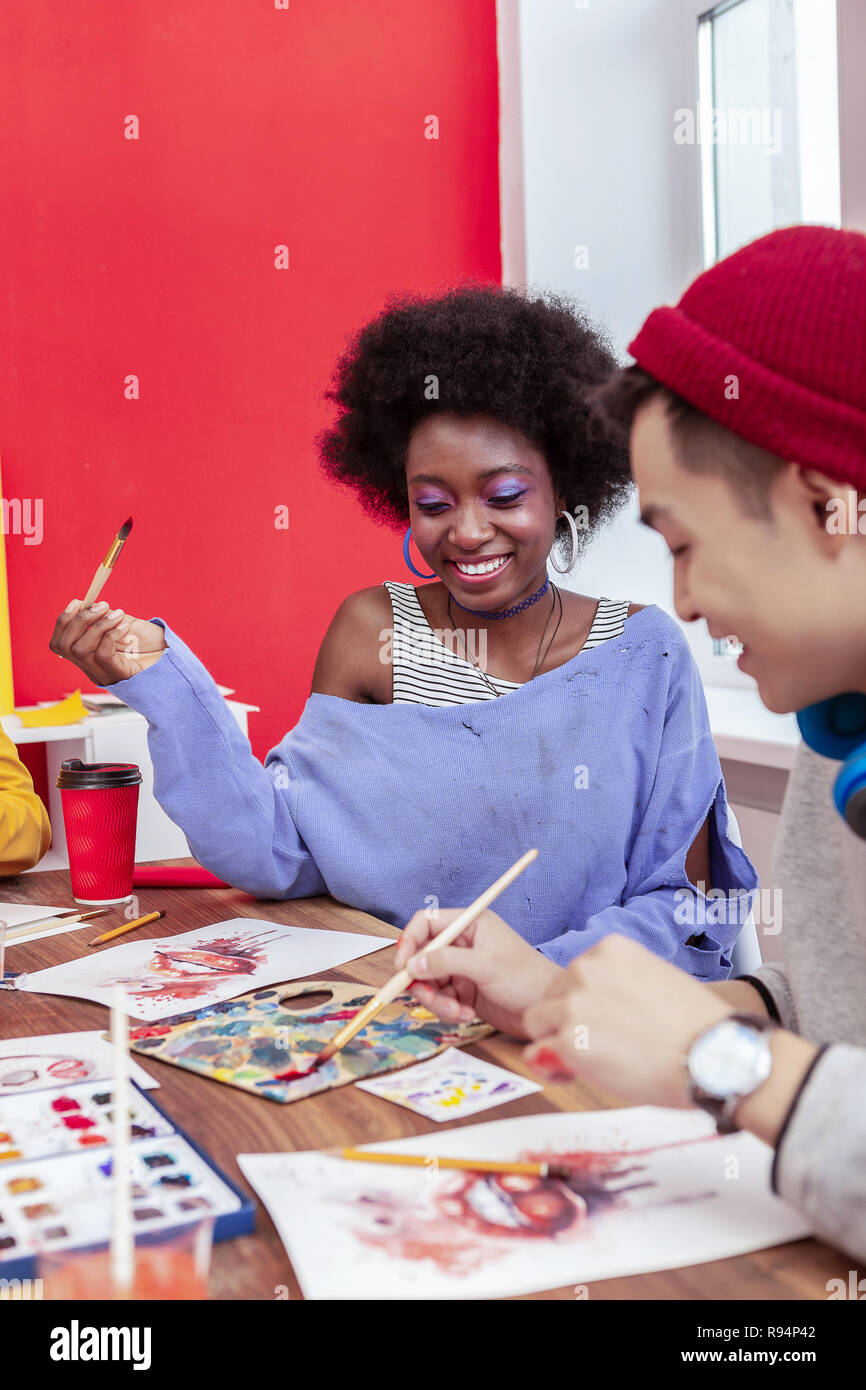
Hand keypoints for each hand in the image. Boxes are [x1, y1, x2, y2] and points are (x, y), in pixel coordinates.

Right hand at [49, 600, 165, 685]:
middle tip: (103, 606)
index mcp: (89, 656)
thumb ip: (104, 616)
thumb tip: (88, 604)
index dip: (64, 620)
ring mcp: (104, 673)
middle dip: (78, 620)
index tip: (80, 601)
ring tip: (118, 615)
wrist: (174, 659)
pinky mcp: (119, 676)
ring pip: (80, 650)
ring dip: (97, 625)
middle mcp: (91, 667)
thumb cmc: (151, 644)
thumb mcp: (124, 624)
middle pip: (63, 646)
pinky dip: (111, 635)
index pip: (60, 643)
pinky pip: (102, 654)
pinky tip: (125, 627)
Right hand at [394, 906, 561, 1036]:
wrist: (547, 1010)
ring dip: (436, 999)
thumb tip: (413, 964)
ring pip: (428, 981)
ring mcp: (461, 969)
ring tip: (456, 1011)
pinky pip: (440, 999)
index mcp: (470, 924)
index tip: (402, 966)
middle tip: (428, 996)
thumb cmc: (526, 978)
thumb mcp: (485, 965)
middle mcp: (462, 944)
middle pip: (422, 956)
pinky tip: (467, 1015)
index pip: (426, 923)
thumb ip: (447, 962)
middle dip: (421, 979)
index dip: (409, 941)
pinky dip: (447, 1010)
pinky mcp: (463, 992)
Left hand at [522, 934, 731, 1106]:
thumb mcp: (654, 981)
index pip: (574, 973)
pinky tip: (578, 1073)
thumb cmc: (695, 1027)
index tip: (606, 1020)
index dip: (585, 1001)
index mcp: (609, 949)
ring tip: (589, 1059)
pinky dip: (552, 1066)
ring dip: (556, 1040)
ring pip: (538, 1021)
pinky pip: (537, 1053)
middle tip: (600, 1044)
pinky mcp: (568, 1041)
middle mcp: (586, 969)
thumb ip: (617, 986)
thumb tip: (588, 1011)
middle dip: (568, 1019)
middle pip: (552, 995)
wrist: (713, 1055)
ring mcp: (574, 1004)